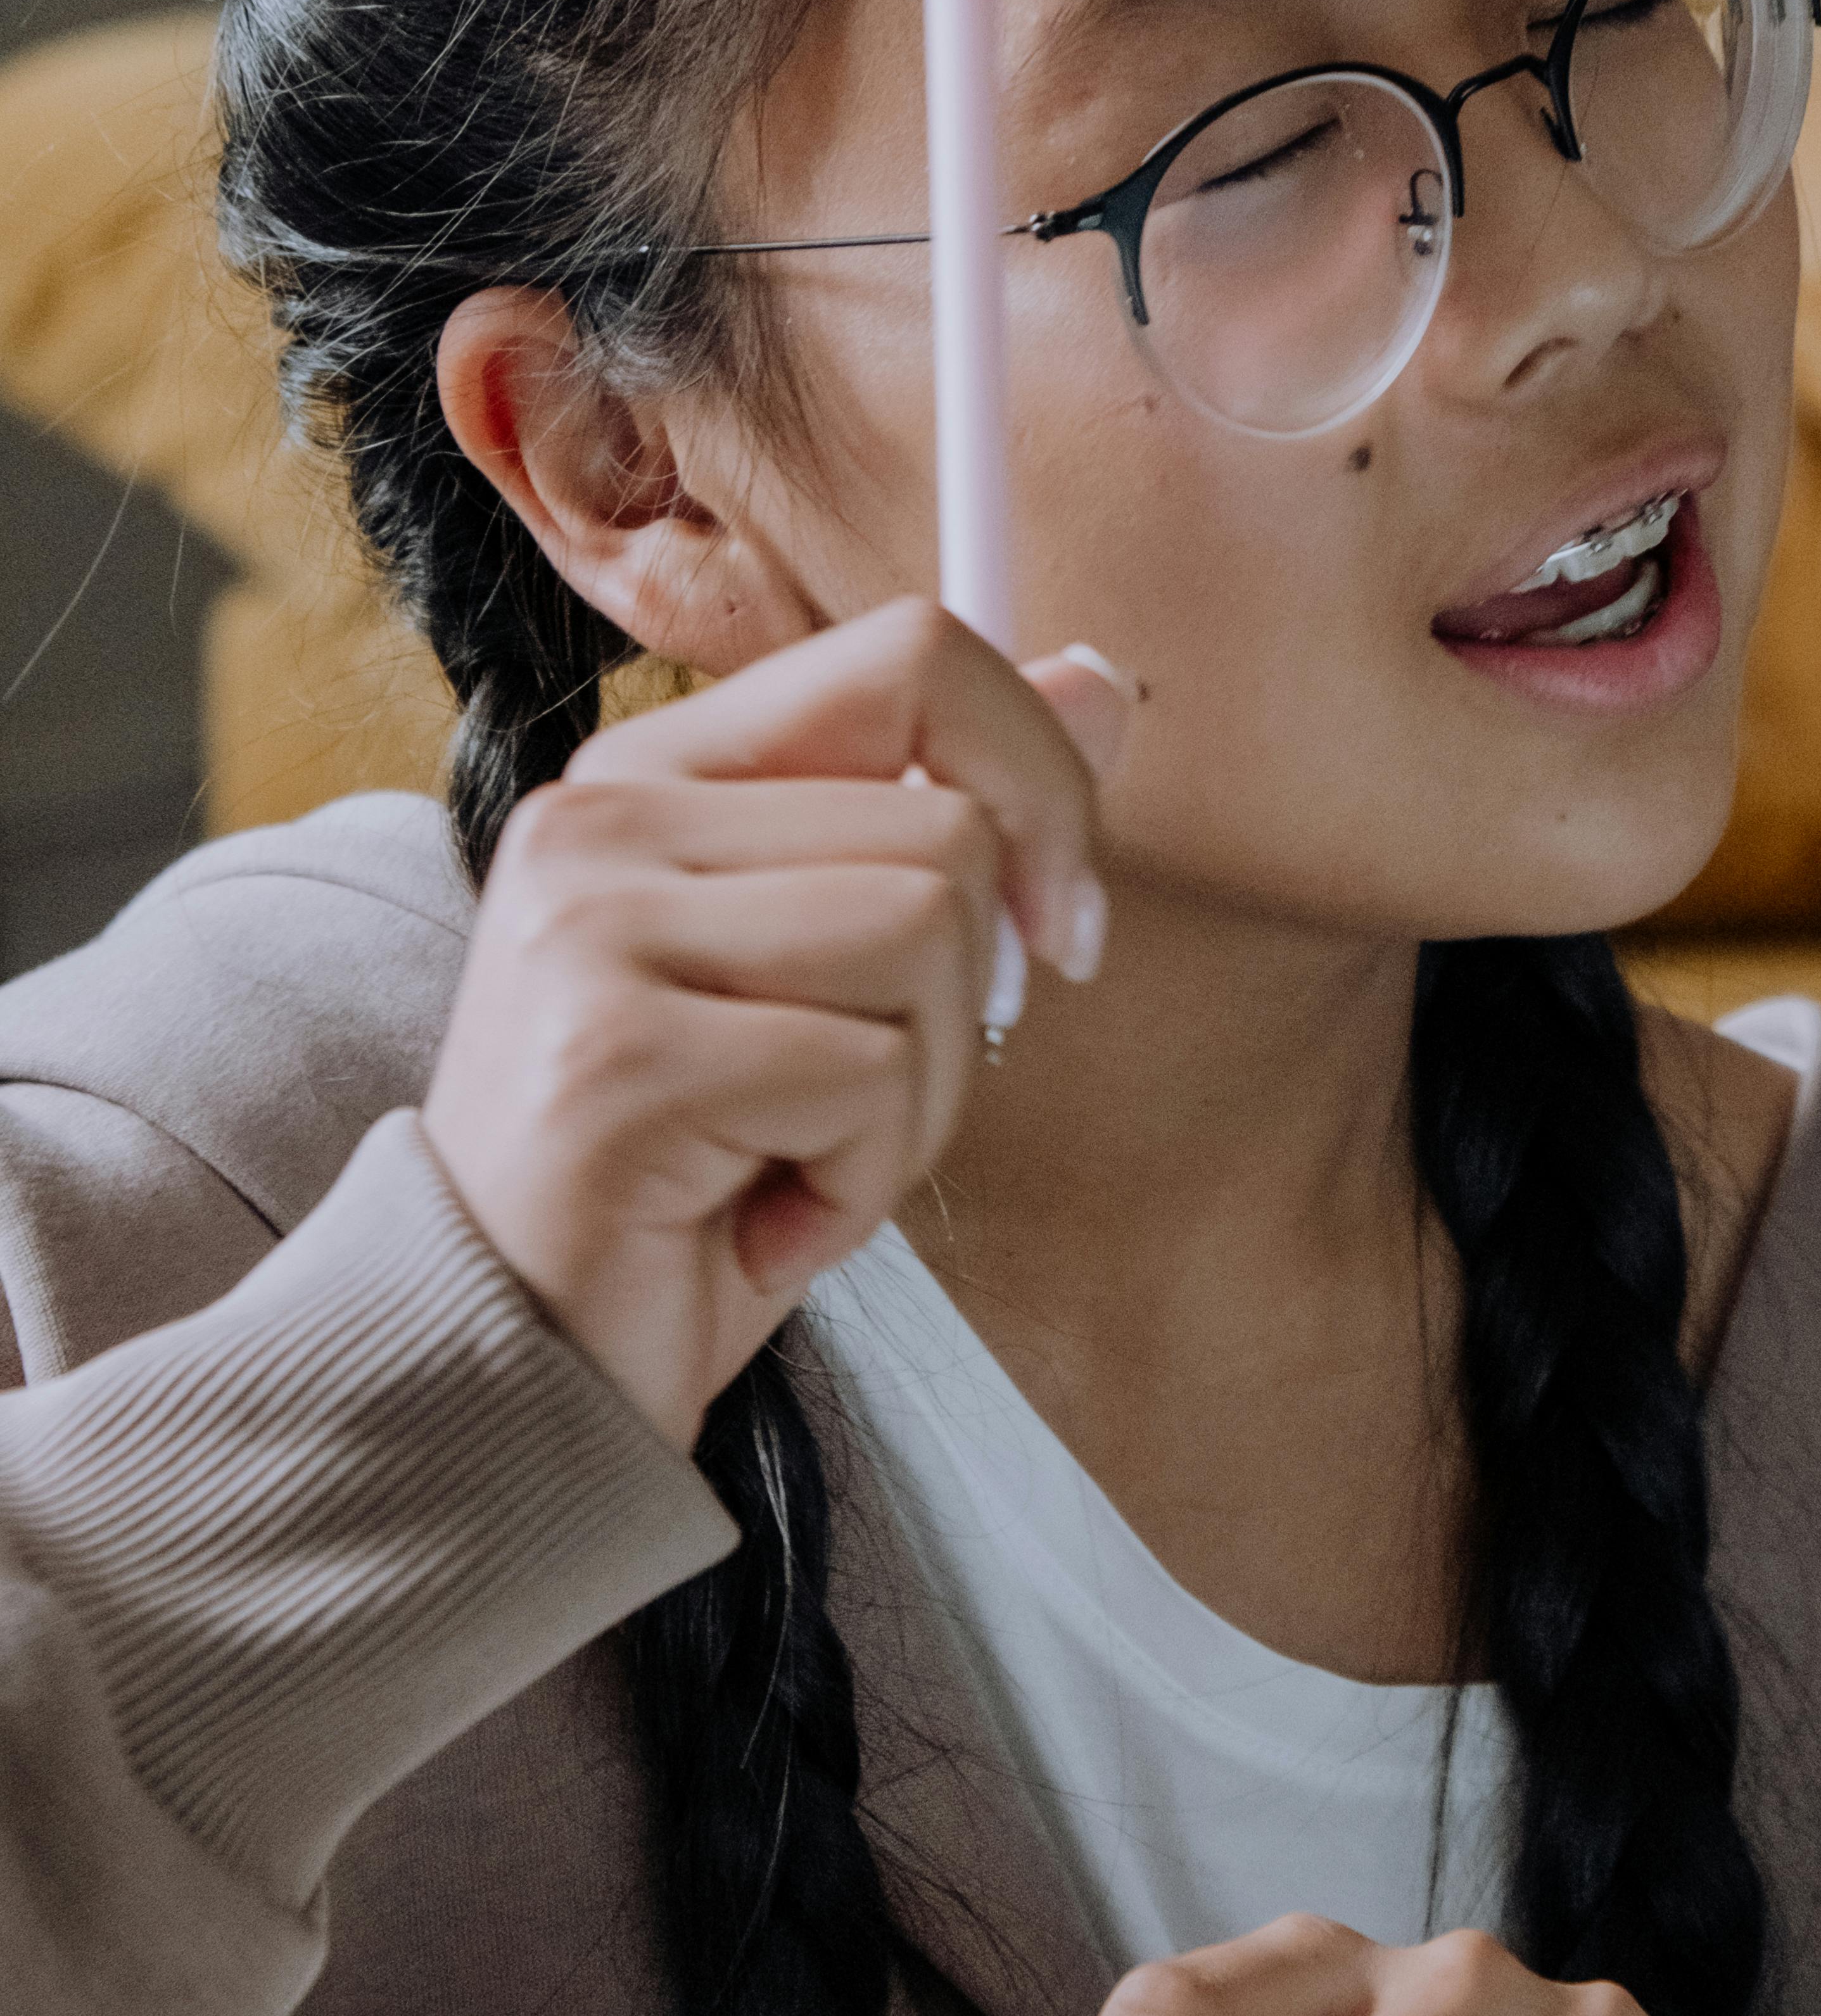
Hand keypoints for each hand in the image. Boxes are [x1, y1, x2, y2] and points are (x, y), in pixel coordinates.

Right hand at [422, 599, 1129, 1448]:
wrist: (522, 1358)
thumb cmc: (692, 1178)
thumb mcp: (840, 981)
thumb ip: (951, 817)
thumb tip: (1102, 683)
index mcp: (655, 773)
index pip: (911, 657)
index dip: (1039, 778)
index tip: (1057, 925)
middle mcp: (602, 815)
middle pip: (949, 831)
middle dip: (963, 1007)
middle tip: (853, 1109)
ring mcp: (594, 925)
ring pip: (926, 936)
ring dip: (916, 1101)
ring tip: (799, 1162)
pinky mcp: (616, 1051)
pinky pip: (868, 1074)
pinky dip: (859, 1182)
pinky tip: (758, 1221)